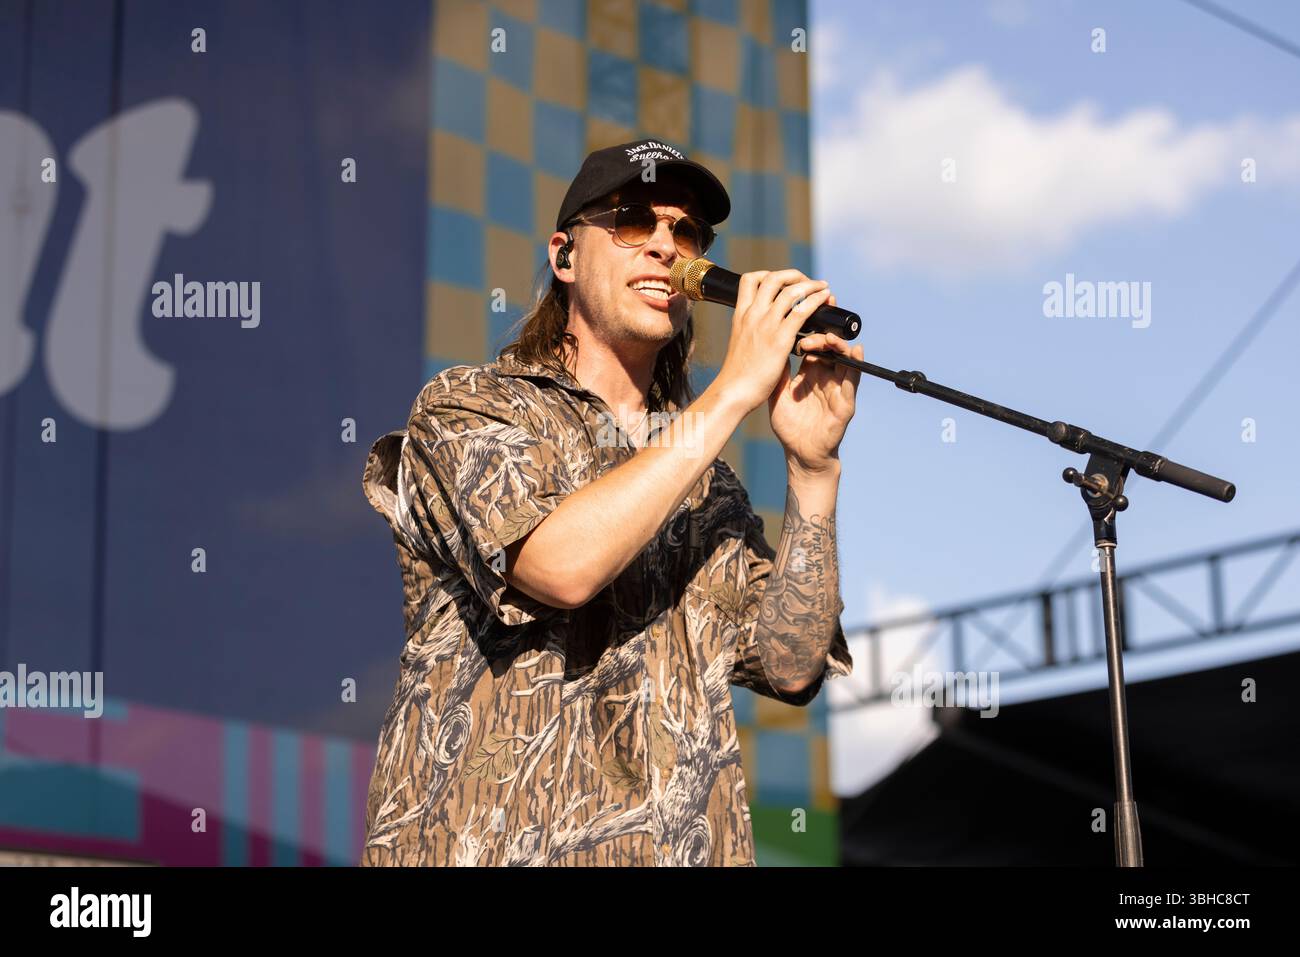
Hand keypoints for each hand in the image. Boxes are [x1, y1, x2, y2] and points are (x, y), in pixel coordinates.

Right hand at [709, 269, 833, 414]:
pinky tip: (825, 299)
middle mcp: (753, 315)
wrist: (733, 391)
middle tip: (806, 282)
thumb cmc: (737, 374)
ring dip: (810, 284)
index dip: (767, 274)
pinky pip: (801, 311)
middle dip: (793, 275)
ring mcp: (766, 325)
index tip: (782, 282)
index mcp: (741, 315)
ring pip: (791, 291)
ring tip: (822, 287)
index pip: (749, 280)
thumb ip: (753, 332)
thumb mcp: (741, 343)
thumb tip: (768, 331)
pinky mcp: (780, 339)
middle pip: (772, 278)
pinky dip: (816, 300)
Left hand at [768, 306, 862, 473]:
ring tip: (828, 336)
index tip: (800, 313)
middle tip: (816, 318)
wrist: (800, 452)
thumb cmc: (790, 426)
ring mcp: (838, 387)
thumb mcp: (778, 393)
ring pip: (844, 358)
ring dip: (838, 344)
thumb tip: (765, 344)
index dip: (810, 327)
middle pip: (830, 345)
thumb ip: (776, 370)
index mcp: (811, 371)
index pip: (814, 342)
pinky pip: (854, 380)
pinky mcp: (846, 401)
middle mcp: (826, 376)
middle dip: (826, 329)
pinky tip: (855, 352)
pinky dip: (856, 365)